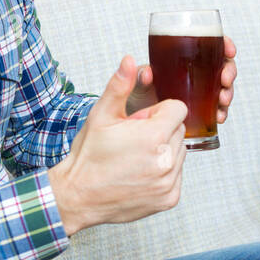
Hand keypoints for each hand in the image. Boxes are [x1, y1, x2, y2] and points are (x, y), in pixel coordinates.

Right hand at [49, 56, 187, 234]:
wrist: (78, 196)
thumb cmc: (88, 155)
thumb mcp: (101, 115)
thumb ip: (120, 86)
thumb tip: (130, 61)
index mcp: (154, 136)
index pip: (178, 109)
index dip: (159, 111)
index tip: (140, 121)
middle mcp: (167, 160)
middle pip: (179, 130)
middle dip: (161, 130)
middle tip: (134, 140)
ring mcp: (169, 182)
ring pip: (180, 152)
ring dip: (164, 151)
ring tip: (136, 157)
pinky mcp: (169, 199)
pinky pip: (177, 175)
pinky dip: (164, 172)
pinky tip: (140, 174)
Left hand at [127, 35, 237, 123]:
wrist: (135, 124)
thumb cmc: (135, 97)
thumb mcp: (136, 84)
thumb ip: (138, 76)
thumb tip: (147, 72)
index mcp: (182, 59)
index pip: (209, 45)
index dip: (224, 45)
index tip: (229, 51)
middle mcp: (193, 73)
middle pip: (221, 66)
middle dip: (229, 72)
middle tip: (225, 81)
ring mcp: (198, 92)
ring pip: (222, 87)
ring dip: (228, 93)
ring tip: (223, 102)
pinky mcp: (200, 110)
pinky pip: (217, 108)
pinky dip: (221, 111)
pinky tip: (219, 117)